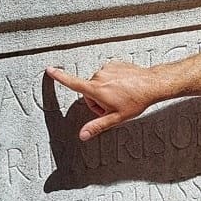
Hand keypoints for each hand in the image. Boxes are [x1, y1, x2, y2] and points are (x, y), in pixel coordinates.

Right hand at [45, 63, 160, 140]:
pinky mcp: (114, 64)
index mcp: (96, 89)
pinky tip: (124, 87)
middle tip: (113, 106)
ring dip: (105, 91)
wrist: (151, 84)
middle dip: (97, 100)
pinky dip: (112, 82)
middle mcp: (99, 76)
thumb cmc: (136, 100)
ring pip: (99, 84)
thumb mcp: (116, 118)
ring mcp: (107, 69)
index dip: (59, 77)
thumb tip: (82, 135)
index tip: (49, 70)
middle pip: (89, 92)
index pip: (72, 83)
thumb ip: (97, 126)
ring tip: (121, 96)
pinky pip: (107, 76)